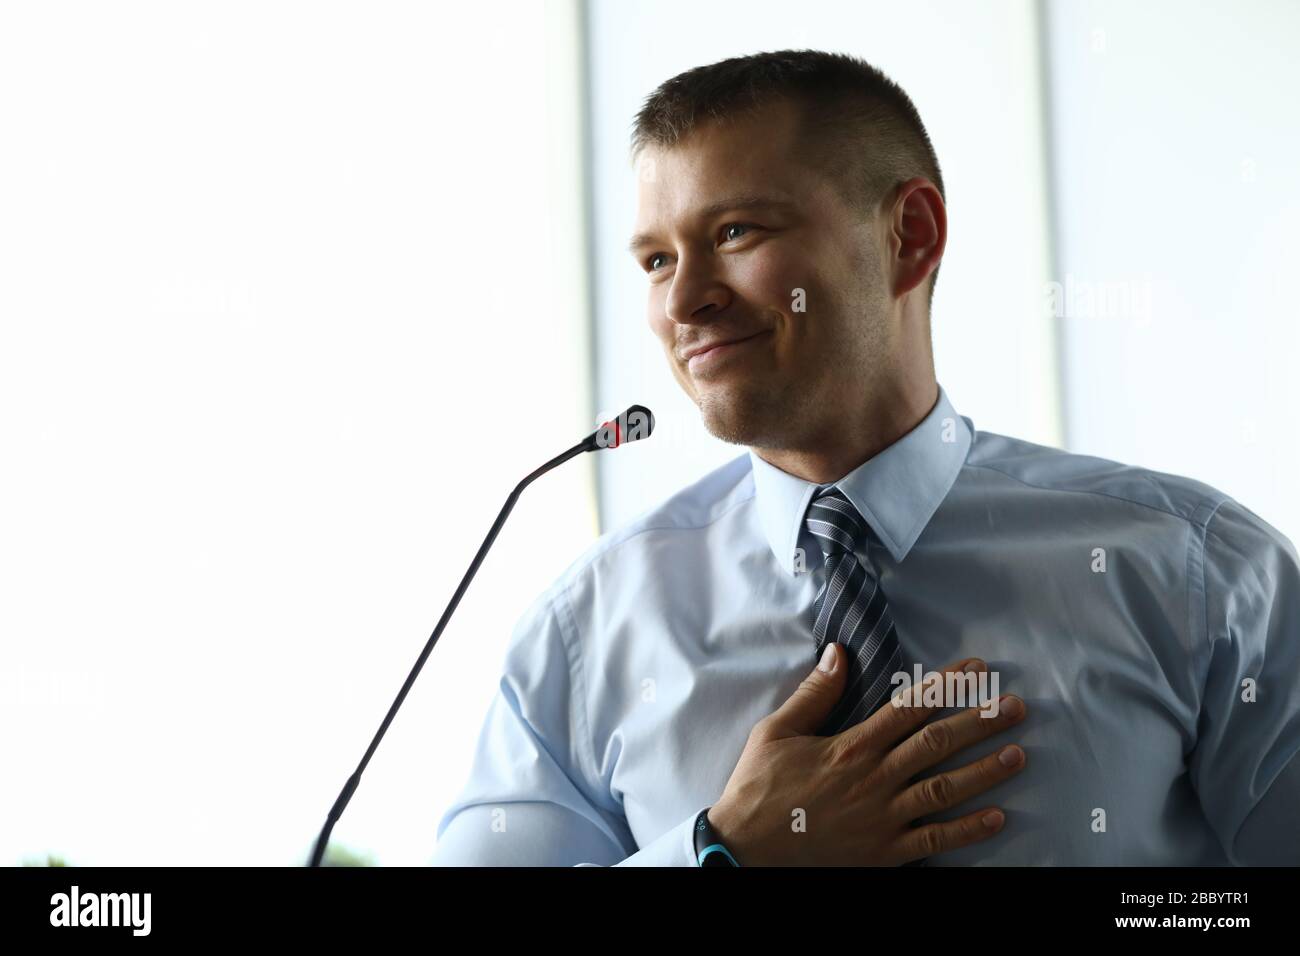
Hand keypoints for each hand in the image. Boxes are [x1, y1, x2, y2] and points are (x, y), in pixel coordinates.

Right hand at [707, 645, 1025, 864]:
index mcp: (850, 746)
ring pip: (944, 789)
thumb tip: (838, 654)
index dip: (946, 686)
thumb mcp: (775, 731)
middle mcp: (874, 779)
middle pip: (936, 744)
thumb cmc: (758, 788)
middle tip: (1015, 707)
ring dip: (984, 772)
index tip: (977, 670)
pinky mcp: (883, 853)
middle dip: (980, 722)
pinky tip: (997, 818)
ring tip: (1018, 754)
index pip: (908, 708)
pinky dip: (967, 831)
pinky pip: (934, 841)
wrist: (746, 850)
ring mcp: (882, 818)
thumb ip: (813, 694)